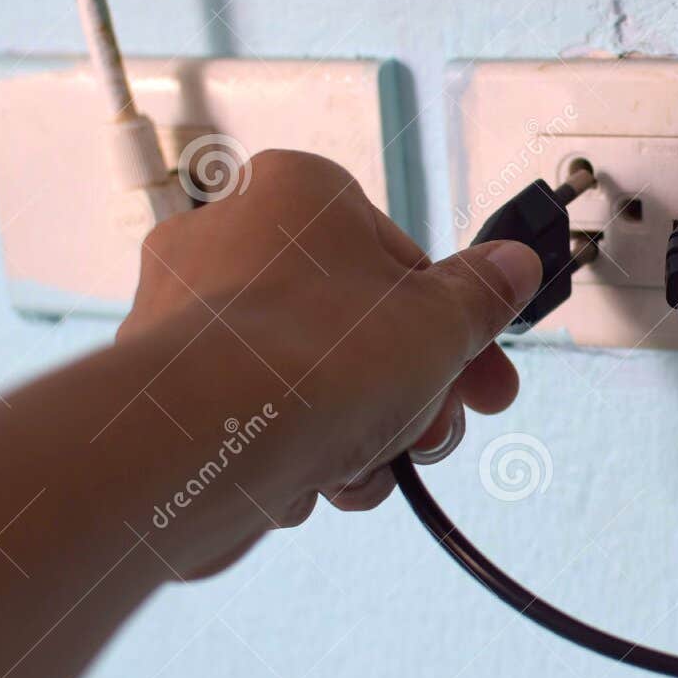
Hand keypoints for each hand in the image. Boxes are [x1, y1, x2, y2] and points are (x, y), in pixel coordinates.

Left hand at [119, 149, 541, 574]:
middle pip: (354, 322)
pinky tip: (318, 484)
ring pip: (307, 377)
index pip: (398, 256)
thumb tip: (514, 265)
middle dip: (409, 389)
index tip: (482, 374)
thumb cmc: (315, 357)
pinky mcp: (163, 390)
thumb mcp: (440, 323)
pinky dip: (294, 451)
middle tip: (440, 431)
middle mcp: (227, 238)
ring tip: (375, 466)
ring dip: (358, 430)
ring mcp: (187, 316)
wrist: (198, 446)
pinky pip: (254, 417)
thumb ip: (481, 295)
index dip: (455, 326)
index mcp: (296, 193)